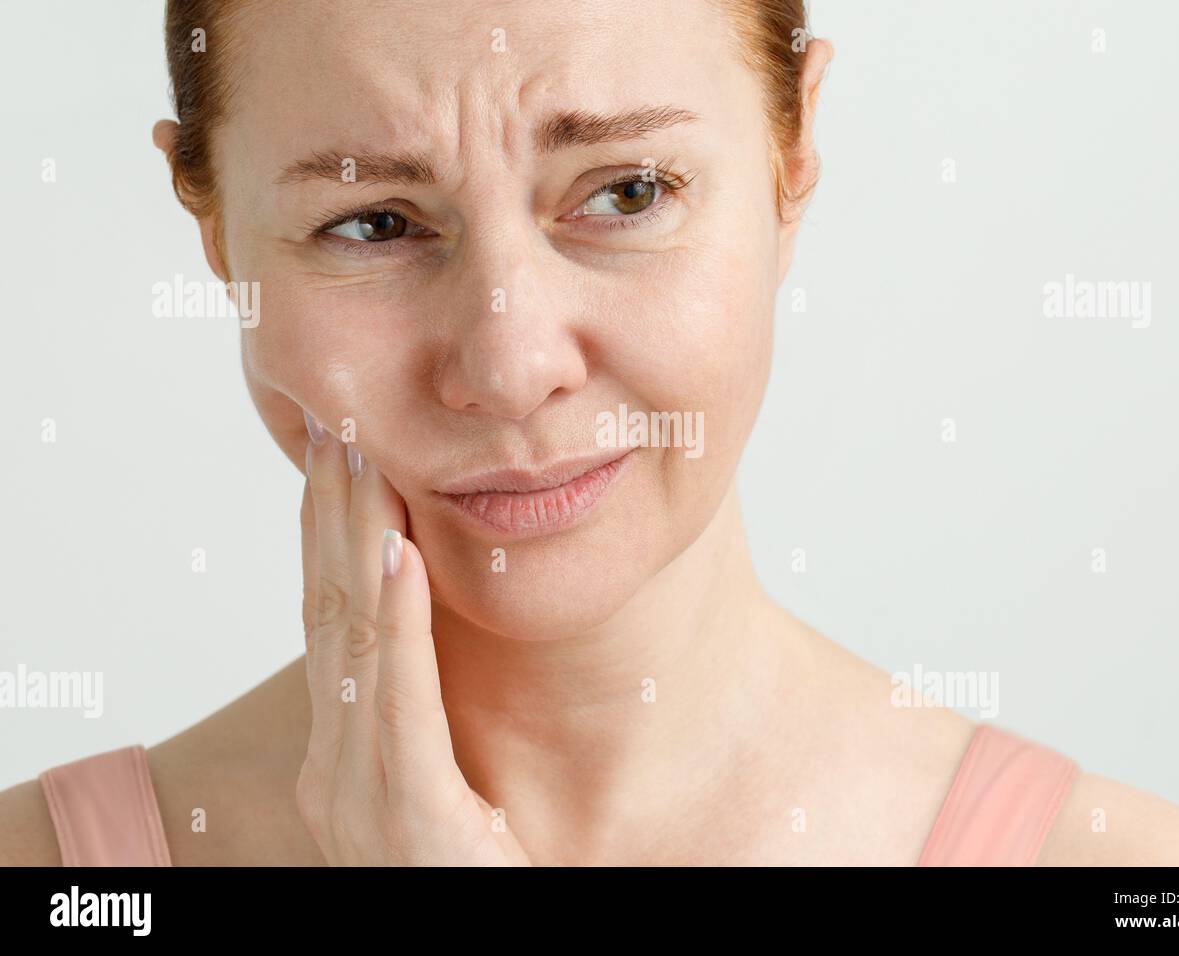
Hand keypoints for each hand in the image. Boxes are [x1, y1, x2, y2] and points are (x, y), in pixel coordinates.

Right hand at [294, 411, 530, 865]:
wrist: (474, 941)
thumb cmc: (473, 877)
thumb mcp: (442, 788)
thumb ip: (425, 717)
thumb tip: (442, 628)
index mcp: (348, 757)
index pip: (334, 626)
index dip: (328, 541)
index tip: (337, 462)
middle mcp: (339, 769)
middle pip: (330, 618)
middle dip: (331, 521)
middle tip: (335, 430)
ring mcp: (363, 797)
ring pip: (353, 644)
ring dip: (353, 545)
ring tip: (360, 464)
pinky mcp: (409, 821)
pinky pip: (397, 703)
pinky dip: (393, 624)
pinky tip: (394, 557)